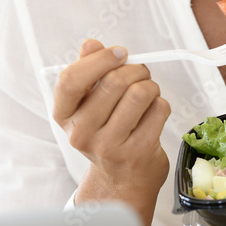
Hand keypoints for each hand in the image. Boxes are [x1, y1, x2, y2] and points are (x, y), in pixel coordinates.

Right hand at [52, 38, 170, 225]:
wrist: (122, 180)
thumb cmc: (107, 133)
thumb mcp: (89, 105)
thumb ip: (89, 72)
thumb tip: (91, 45)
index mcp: (64, 115)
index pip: (71, 80)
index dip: (99, 60)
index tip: (119, 53)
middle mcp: (82, 133)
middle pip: (114, 82)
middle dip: (135, 70)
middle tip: (141, 74)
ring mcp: (109, 146)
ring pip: (140, 93)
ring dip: (151, 86)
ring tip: (148, 94)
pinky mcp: (137, 152)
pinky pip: (159, 110)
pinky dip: (162, 104)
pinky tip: (153, 114)